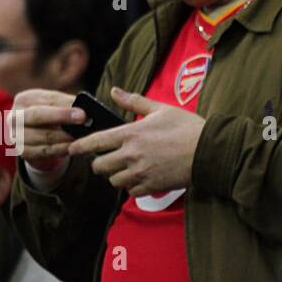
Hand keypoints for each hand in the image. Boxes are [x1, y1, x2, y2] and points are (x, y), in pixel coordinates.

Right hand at [12, 88, 84, 172]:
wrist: (37, 137)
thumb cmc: (52, 115)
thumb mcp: (57, 106)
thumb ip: (69, 104)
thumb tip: (88, 107)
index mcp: (25, 99)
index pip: (46, 99)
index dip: (64, 106)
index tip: (83, 112)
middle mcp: (15, 116)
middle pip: (38, 115)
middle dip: (62, 117)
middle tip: (83, 119)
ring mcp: (15, 135)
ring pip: (42, 136)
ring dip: (65, 137)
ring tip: (83, 136)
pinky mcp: (21, 151)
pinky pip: (43, 151)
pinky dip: (60, 149)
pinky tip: (73, 147)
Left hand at [68, 87, 205, 196]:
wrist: (209, 151)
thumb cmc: (187, 127)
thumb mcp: (161, 109)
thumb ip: (134, 101)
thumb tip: (114, 91)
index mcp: (131, 133)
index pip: (94, 142)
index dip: (79, 146)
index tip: (73, 148)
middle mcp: (131, 155)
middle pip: (99, 166)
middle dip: (100, 163)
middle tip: (108, 159)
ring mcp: (140, 173)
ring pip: (113, 181)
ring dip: (117, 175)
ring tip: (128, 168)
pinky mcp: (150, 186)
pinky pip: (130, 190)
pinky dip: (133, 185)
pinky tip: (142, 176)